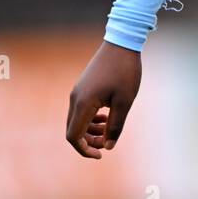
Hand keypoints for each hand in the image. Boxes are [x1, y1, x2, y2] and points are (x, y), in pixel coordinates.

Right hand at [66, 40, 141, 158]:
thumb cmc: (125, 72)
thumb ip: (116, 126)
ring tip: (109, 129)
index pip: (73, 136)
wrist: (121, 43)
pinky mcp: (82, 87)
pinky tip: (106, 117)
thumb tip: (108, 146)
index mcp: (83, 104)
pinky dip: (90, 119)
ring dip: (90, 130)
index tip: (102, 154)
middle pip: (73, 130)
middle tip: (108, 142)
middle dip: (88, 142)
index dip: (84, 150)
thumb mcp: (125, 102)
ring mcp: (77, 92)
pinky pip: (81, 110)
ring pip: (76, 120)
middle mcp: (75, 99)